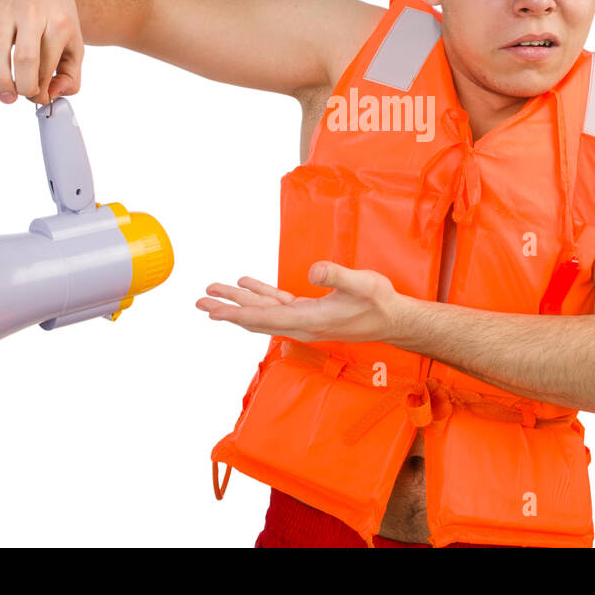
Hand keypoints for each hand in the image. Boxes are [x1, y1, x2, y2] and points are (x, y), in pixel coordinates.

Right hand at [0, 0, 83, 104]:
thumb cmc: (58, 18)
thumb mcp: (76, 45)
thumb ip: (71, 77)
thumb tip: (52, 95)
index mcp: (58, 23)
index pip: (46, 65)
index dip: (41, 89)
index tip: (39, 97)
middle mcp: (31, 14)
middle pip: (24, 57)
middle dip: (23, 85)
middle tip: (21, 98)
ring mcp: (5, 9)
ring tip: (5, 95)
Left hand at [195, 262, 402, 343]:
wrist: (393, 319)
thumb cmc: (379, 303)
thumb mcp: (361, 283)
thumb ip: (336, 275)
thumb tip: (313, 270)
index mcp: (310, 320)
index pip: (265, 317)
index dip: (237, 312)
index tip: (213, 310)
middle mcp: (302, 324)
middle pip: (256, 318)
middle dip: (227, 309)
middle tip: (201, 301)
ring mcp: (304, 319)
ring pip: (263, 311)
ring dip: (239, 301)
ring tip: (215, 291)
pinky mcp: (310, 313)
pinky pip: (278, 305)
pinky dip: (261, 295)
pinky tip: (248, 284)